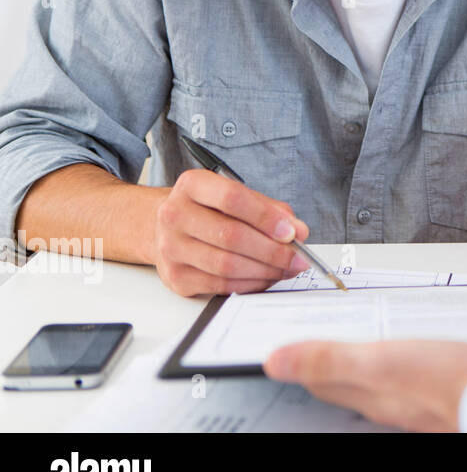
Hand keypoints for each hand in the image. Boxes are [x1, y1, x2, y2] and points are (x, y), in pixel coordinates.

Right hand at [152, 168, 310, 296]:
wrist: (164, 227)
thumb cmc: (210, 210)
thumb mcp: (237, 197)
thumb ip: (270, 210)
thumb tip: (298, 232)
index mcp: (193, 185)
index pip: (232, 199)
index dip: (266, 217)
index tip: (291, 232)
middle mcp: (175, 215)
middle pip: (231, 236)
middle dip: (273, 250)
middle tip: (298, 257)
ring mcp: (171, 248)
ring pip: (226, 265)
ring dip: (265, 270)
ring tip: (287, 268)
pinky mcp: (175, 277)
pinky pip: (221, 285)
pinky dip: (251, 284)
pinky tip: (267, 277)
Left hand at [264, 340, 466, 432]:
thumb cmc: (450, 380)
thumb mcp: (381, 361)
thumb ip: (329, 359)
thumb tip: (275, 362)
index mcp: (367, 394)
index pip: (320, 382)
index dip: (299, 363)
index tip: (282, 345)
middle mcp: (387, 402)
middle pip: (345, 385)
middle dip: (326, 363)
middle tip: (310, 341)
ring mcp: (416, 400)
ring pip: (376, 383)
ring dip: (359, 362)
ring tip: (349, 342)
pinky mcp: (442, 393)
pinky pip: (406, 379)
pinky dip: (395, 362)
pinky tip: (405, 352)